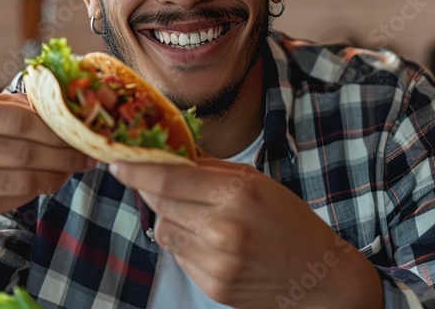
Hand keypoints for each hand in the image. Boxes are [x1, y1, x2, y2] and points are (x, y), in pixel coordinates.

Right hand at [0, 93, 95, 229]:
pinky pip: (14, 198)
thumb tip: (74, 112)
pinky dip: (40, 189)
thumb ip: (24, 109)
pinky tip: (54, 182)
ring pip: (23, 178)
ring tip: (75, 169)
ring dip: (58, 174)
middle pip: (24, 151)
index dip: (56, 129)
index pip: (19, 119)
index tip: (82, 133)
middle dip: (64, 154)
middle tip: (88, 156)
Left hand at [108, 158, 382, 308]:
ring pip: (164, 230)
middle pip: (160, 204)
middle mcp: (223, 229)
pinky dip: (185, 244)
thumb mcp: (258, 182)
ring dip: (171, 218)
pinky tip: (210, 241)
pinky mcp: (212, 285)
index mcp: (237, 194)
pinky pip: (179, 256)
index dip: (136, 169)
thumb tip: (169, 150)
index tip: (116, 160)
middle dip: (152, 190)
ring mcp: (216, 261)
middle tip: (153, 179)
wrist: (318, 278)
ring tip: (199, 215)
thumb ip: (211, 168)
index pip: (168, 180)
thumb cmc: (290, 221)